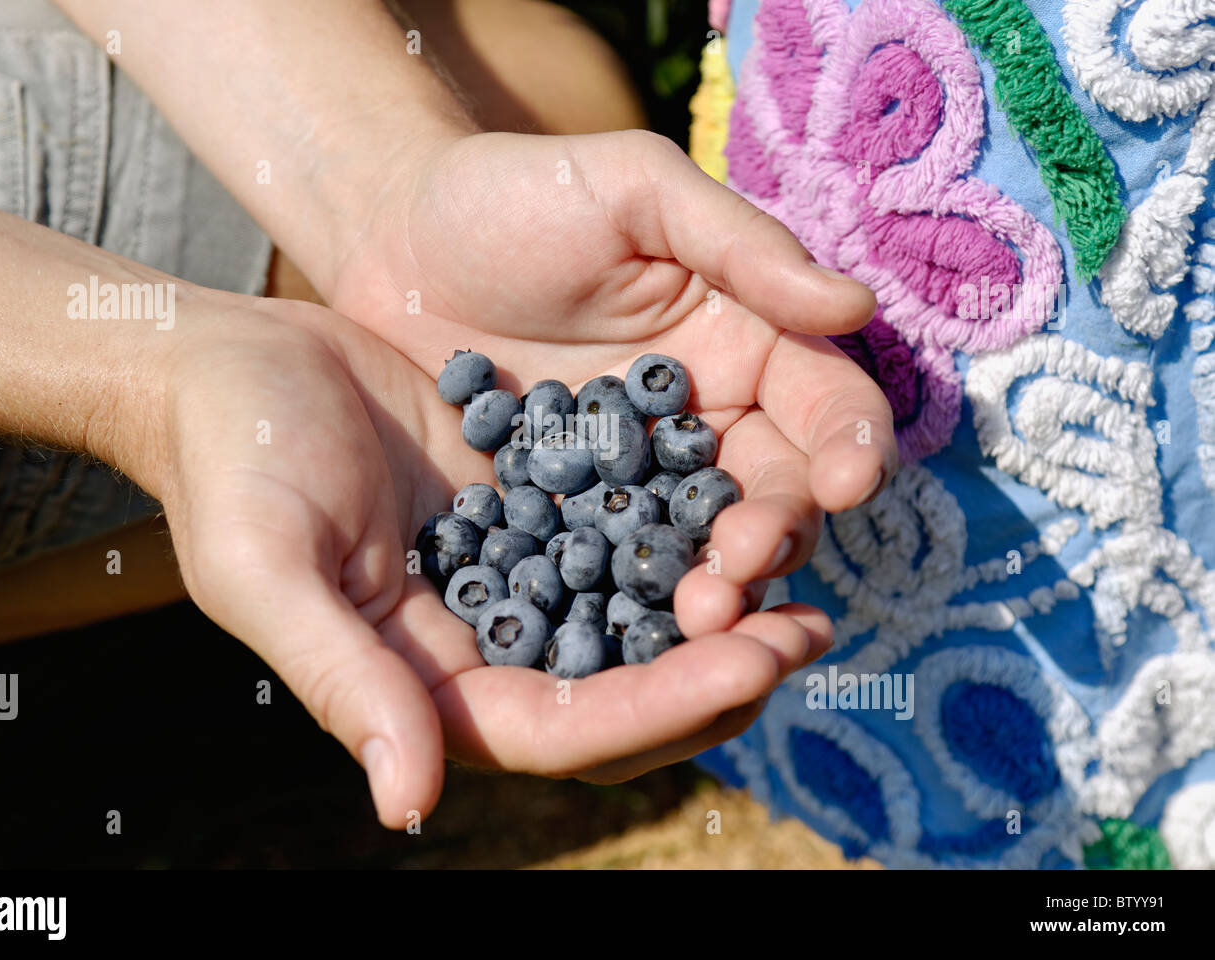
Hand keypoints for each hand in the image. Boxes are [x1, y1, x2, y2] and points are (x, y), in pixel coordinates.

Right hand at [149, 295, 833, 827]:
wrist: (230, 364)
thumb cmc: (229, 463)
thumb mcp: (269, 568)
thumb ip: (343, 681)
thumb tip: (407, 805)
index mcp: (423, 684)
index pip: (557, 726)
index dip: (655, 707)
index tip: (747, 663)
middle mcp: (479, 645)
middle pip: (617, 697)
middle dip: (714, 678)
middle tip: (802, 634)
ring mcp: (512, 575)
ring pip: (635, 625)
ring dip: (720, 618)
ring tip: (804, 594)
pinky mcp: (528, 507)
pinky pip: (622, 538)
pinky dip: (683, 539)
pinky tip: (746, 510)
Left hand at [332, 130, 897, 634]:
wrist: (396, 240)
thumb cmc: (522, 192)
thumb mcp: (636, 191)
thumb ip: (740, 245)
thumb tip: (856, 308)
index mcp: (748, 343)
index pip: (825, 403)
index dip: (850, 444)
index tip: (850, 482)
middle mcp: (707, 422)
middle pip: (775, 493)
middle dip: (777, 534)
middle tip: (744, 562)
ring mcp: (636, 481)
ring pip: (701, 545)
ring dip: (712, 583)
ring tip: (695, 614)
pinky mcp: (567, 518)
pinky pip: (608, 565)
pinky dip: (623, 599)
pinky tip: (621, 632)